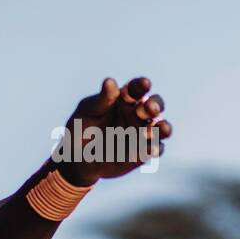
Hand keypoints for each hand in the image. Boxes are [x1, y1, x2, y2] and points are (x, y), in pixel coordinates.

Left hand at [54, 77, 171, 185]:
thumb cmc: (81, 128)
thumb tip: (110, 81)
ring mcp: (142, 133)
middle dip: (155, 105)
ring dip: (163, 127)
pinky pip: (154, 149)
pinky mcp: (143, 152)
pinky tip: (150, 149)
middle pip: (154, 106)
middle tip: (148, 107)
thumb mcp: (88, 112)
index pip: (137, 89)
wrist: (76, 157)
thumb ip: (102, 99)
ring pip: (161, 128)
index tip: (144, 83)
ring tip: (160, 128)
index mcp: (124, 99)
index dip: (142, 85)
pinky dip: (155, 149)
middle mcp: (137, 114)